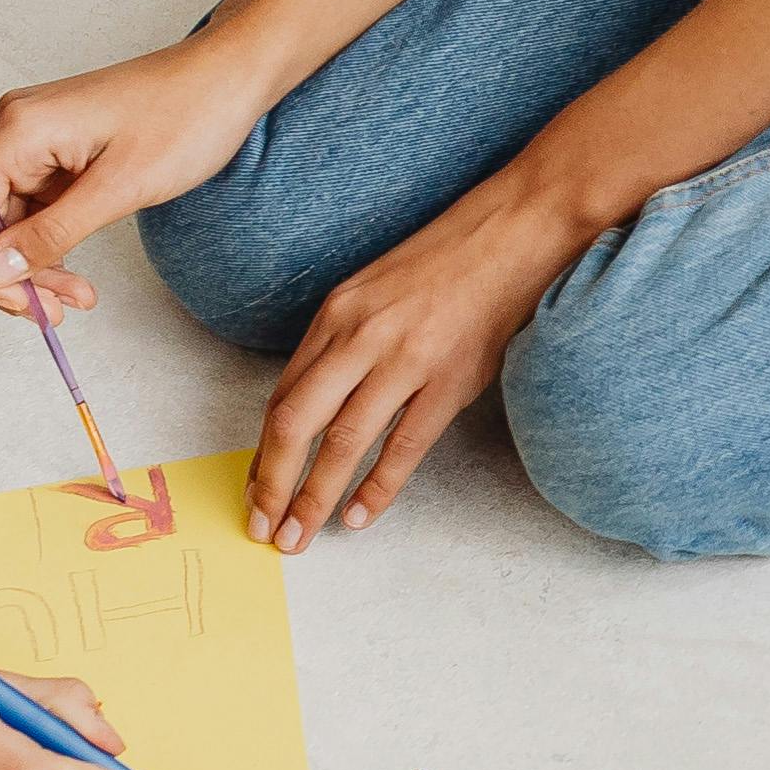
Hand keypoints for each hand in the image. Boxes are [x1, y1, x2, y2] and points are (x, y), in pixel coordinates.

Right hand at [0, 40, 272, 323]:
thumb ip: (52, 232)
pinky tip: (76, 276)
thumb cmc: (186, 115)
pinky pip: (37, 212)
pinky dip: (52, 246)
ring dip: (35, 267)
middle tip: (53, 313)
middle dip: (12, 274)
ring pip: (10, 223)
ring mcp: (39, 144)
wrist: (228, 78)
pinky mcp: (61, 155)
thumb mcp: (120, 187)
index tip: (14, 303)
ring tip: (77, 298)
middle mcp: (17, 133)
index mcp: (20, 131)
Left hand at [247, 165, 597, 550]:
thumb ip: (341, 342)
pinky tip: (360, 515)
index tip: (255, 490)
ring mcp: (406, 360)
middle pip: (296, 424)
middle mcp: (361, 337)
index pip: (282, 397)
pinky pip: (404, 447)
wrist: (513, 232)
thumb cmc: (446, 261)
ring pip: (343, 443)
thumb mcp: (374, 290)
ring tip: (299, 537)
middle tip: (262, 528)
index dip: (262, 452)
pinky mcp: (451, 380)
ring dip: (315, 497)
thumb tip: (314, 407)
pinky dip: (378, 487)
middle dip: (273, 485)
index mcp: (336, 314)